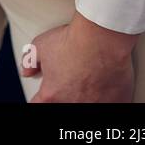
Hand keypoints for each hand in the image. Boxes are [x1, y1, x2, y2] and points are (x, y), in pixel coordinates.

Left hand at [21, 13, 136, 101]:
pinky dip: (109, 99)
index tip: (44, 95)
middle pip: (63, 106)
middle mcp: (72, 104)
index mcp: (51, 95)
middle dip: (63, 97)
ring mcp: (96, 105)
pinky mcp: (118, 102)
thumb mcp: (40, 46)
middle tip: (69, 85)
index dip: (41, 99)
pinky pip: (112, 105)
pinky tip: (107, 90)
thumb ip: (30, 62)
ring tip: (89, 85)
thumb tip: (26, 71)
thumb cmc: (72, 42)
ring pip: (88, 106)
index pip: (38, 105)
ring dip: (87, 98)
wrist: (101, 38)